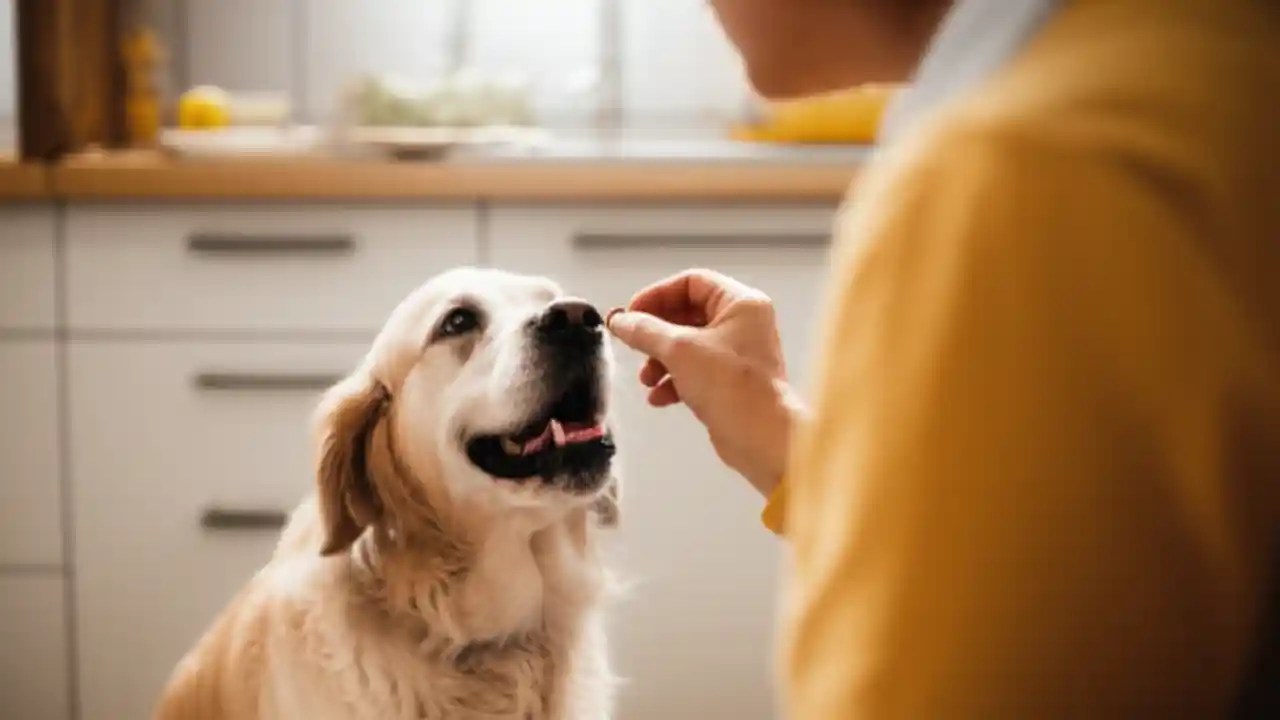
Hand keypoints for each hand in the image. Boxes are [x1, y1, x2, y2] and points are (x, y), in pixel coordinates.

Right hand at [607, 269, 805, 496]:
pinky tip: (659, 397)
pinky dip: (674, 380)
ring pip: (688, 345)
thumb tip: (621, 321)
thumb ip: (645, 331)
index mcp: (741, 304)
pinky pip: (695, 370)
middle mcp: (744, 324)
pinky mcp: (731, 382)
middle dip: (656, 333)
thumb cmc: (732, 388)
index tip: (633, 313)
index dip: (657, 295)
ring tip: (647, 379)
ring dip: (661, 360)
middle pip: (687, 314)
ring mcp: (738, 354)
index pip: (691, 282)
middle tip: (634, 344)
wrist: (762, 439)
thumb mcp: (680, 350)